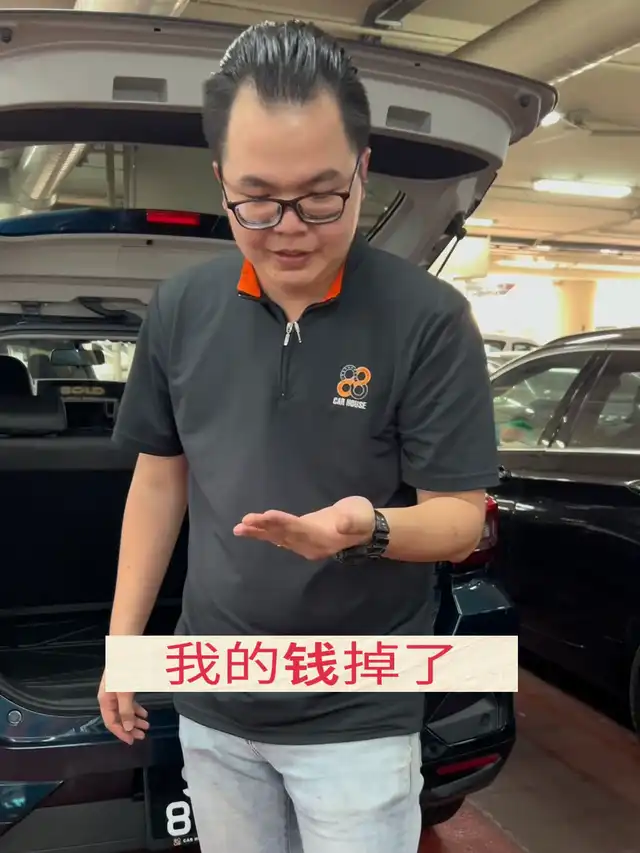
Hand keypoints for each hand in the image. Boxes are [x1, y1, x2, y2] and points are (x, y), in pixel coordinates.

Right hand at [98, 671, 148, 745]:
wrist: (126, 647)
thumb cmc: (124, 670)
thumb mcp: (125, 692)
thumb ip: (126, 711)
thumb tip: (127, 728)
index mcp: (105, 701)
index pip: (111, 723)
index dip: (121, 733)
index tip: (132, 741)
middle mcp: (108, 698)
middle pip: (118, 718)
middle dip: (130, 728)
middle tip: (143, 735)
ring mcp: (116, 691)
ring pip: (125, 710)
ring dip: (135, 719)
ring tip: (146, 726)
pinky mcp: (124, 685)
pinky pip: (129, 702)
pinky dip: (136, 708)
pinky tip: (144, 713)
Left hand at [233, 496, 375, 560]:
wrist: (366, 529)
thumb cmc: (363, 518)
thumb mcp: (361, 517)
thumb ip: (351, 521)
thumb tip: (342, 523)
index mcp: (323, 538)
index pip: (299, 529)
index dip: (282, 522)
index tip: (265, 516)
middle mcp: (311, 545)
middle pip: (284, 535)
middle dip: (263, 528)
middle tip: (243, 523)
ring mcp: (306, 544)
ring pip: (279, 538)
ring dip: (259, 532)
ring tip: (239, 528)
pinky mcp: (303, 539)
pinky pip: (281, 539)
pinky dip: (266, 534)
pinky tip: (254, 532)